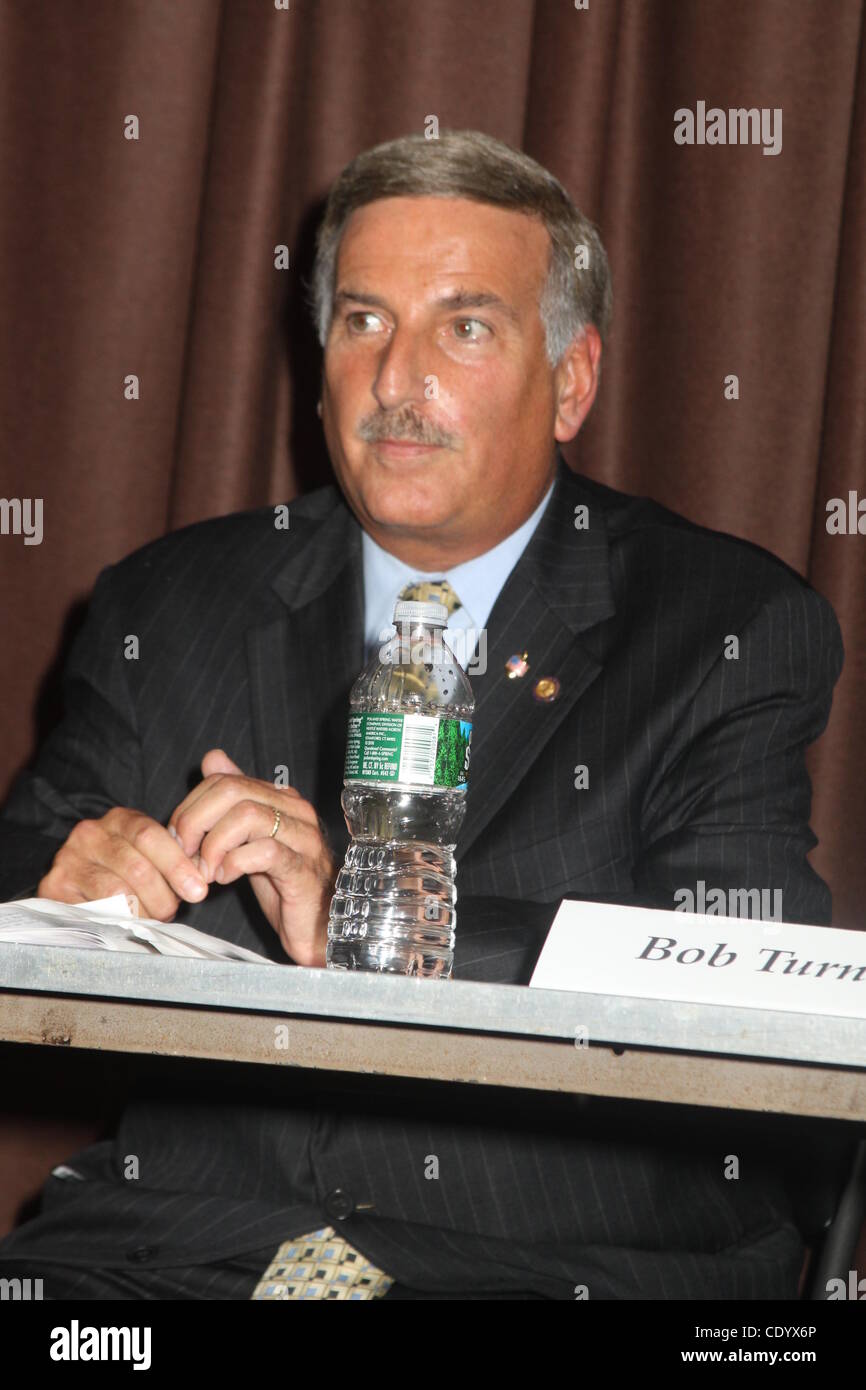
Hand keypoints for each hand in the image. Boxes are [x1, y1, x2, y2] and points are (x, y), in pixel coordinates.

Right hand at [37, 808, 208, 919]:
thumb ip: (172, 860)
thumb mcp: (146, 854)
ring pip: (117, 892)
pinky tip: (129, 923)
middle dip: (163, 896)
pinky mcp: (55, 887)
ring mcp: (69, 860)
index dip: (177, 865)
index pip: (150, 836)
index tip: (197, 890)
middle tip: (172, 911)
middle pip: (136, 867)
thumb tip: (199, 880)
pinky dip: (119, 921)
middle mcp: (91, 834)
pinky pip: (95, 911)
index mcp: (120, 819)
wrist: (75, 878)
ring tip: (152, 918)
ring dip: (143, 912)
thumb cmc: (123, 868)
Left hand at [168, 748, 337, 966]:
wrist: (319, 924)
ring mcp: (303, 838)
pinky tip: (226, 878)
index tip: (177, 838)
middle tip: (185, 854)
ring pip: (247, 816)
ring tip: (206, 870)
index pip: (225, 780)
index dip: (191, 807)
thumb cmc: (284, 884)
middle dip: (196, 822)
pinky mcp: (302, 869)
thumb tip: (212, 758)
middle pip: (233, 792)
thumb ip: (234, 801)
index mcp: (281, 798)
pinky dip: (234, 863)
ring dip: (214, 845)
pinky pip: (264, 851)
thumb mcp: (252, 838)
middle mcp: (296, 810)